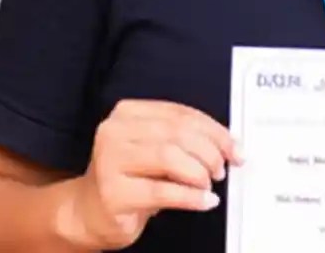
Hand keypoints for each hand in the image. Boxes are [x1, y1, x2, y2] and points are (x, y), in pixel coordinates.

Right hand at [54, 100, 240, 249]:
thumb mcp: (155, 150)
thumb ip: (185, 140)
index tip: (235, 148)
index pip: (181, 114)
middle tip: (222, 169)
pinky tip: (204, 201)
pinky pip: (162, 191)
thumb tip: (229, 145)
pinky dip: (191, 197)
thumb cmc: (130, 179)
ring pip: (169, 157)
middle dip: (210, 152)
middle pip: (177, 133)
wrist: (89, 212)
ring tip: (208, 185)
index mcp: (128, 112)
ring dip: (199, 173)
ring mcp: (109, 161)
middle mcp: (114, 131)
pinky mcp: (113, 193)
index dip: (215, 131)